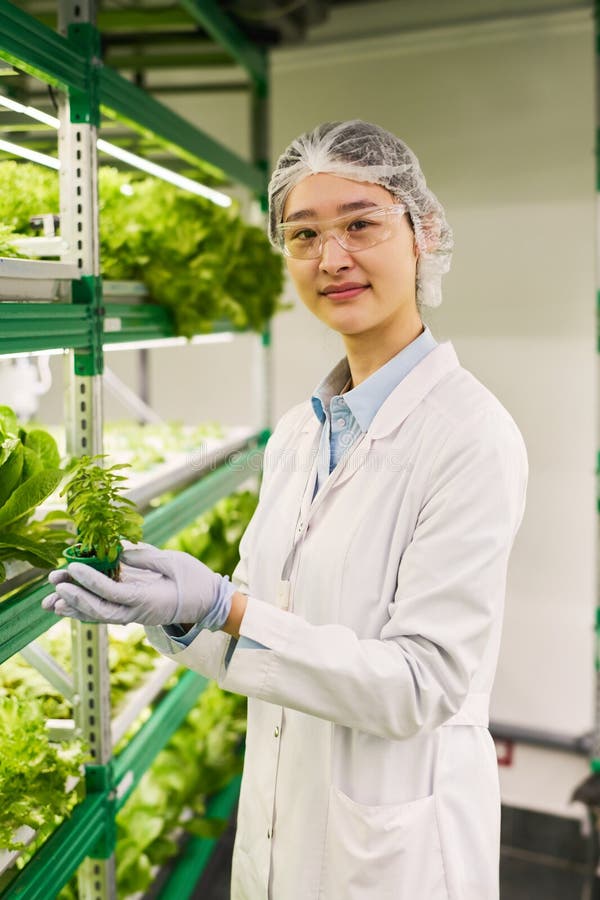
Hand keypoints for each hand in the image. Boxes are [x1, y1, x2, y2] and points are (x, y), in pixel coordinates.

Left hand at [42, 541, 235, 627]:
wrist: (210, 603)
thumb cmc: (195, 580)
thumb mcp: (173, 562)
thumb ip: (144, 557)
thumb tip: (116, 552)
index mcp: (147, 599)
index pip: (112, 592)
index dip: (90, 581)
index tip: (72, 567)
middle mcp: (136, 612)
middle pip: (98, 609)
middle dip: (74, 596)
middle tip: (55, 580)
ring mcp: (133, 614)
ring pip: (97, 615)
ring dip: (73, 607)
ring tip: (49, 601)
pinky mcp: (132, 610)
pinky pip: (104, 612)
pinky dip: (84, 609)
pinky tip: (66, 605)